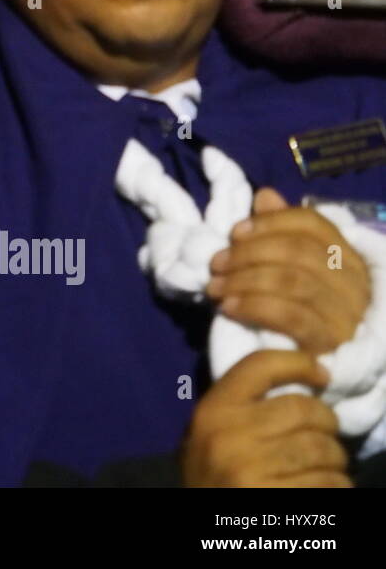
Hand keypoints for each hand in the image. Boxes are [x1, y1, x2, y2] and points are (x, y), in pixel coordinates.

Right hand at [183, 349, 350, 487]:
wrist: (206, 526)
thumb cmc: (213, 476)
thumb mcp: (212, 434)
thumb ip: (242, 408)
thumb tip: (301, 381)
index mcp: (211, 411)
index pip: (260, 366)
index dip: (299, 362)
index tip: (322, 374)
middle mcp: (229, 436)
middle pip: (303, 409)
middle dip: (327, 423)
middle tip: (326, 435)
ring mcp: (251, 470)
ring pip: (323, 448)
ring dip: (335, 459)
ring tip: (326, 466)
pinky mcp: (275, 500)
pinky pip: (330, 484)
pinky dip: (337, 486)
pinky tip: (324, 488)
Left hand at [206, 187, 369, 353]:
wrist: (312, 373)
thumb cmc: (299, 311)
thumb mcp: (288, 268)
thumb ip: (279, 231)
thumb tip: (265, 195)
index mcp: (345, 256)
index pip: (312, 224)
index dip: (270, 222)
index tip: (234, 232)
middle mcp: (354, 282)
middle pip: (299, 252)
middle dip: (249, 253)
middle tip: (216, 263)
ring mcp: (347, 315)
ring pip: (294, 283)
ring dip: (245, 280)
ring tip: (215, 286)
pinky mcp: (331, 345)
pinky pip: (293, 318)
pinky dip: (255, 307)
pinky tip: (228, 307)